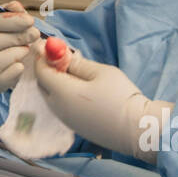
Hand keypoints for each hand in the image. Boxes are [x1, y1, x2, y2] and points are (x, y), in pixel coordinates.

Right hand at [0, 1, 39, 91]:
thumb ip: (13, 11)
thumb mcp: (11, 19)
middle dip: (15, 37)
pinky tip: (21, 66)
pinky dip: (11, 75)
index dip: (10, 21)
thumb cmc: (9, 32)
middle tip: (34, 34)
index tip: (30, 20)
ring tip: (26, 49)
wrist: (12, 54)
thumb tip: (15, 7)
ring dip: (13, 55)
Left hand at [32, 45, 162, 159]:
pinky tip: (79, 90)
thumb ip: (77, 63)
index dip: (42, 58)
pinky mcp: (74, 127)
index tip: (48, 47)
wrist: (137, 129)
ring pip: (51, 97)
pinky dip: (63, 95)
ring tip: (73, 73)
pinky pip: (60, 107)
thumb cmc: (120, 97)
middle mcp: (58, 108)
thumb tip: (61, 56)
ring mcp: (65, 120)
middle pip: (43, 85)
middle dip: (47, 70)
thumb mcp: (101, 72)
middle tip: (61, 59)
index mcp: (61, 92)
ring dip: (55, 83)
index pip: (41, 71)